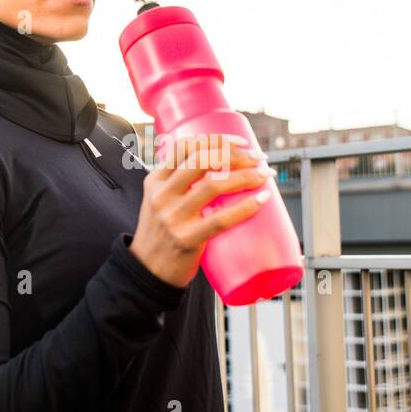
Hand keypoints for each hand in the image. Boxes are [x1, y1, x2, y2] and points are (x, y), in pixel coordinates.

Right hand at [128, 133, 277, 288]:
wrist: (147, 272)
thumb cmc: (162, 234)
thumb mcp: (160, 202)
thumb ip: (180, 184)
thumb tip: (221, 166)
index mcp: (155, 180)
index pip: (185, 146)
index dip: (216, 139)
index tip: (241, 142)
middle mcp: (162, 195)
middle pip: (202, 160)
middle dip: (236, 154)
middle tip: (258, 159)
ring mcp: (173, 217)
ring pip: (214, 184)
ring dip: (246, 175)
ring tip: (263, 176)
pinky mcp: (186, 239)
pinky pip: (221, 219)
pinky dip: (246, 207)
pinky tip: (261, 199)